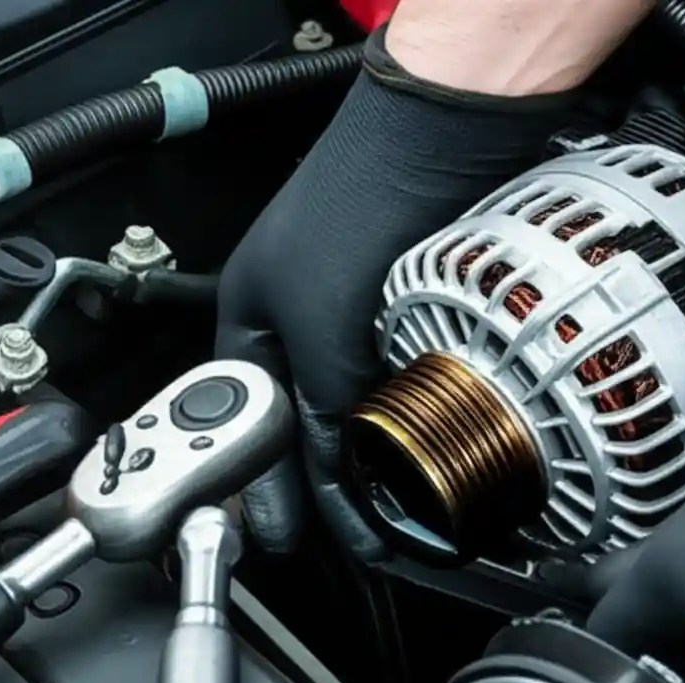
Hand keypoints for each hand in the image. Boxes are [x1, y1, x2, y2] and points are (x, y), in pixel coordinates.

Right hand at [215, 9, 643, 554]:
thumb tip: (343, 466)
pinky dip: (402, 417)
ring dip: (368, 453)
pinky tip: (417, 444)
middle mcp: (297, 322)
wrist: (435, 144)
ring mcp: (351, 314)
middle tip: (348, 533)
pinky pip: (395, 380)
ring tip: (385, 506)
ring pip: (354, 404)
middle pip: (302, 422)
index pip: (250, 427)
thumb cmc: (352, 211)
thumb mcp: (317, 329)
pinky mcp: (401, 308)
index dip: (269, 487)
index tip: (288, 537)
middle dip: (322, 481)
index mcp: (249, 325)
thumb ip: (326, 405)